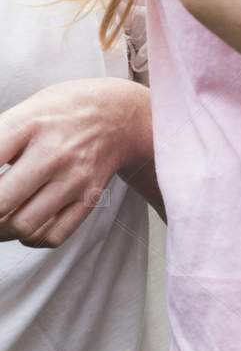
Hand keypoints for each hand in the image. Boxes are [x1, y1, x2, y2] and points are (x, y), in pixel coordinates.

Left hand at [0, 78, 151, 247]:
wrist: (118, 115)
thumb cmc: (59, 113)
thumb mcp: (20, 112)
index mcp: (28, 124)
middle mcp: (53, 152)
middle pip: (0, 203)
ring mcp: (74, 178)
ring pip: (24, 226)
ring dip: (2, 230)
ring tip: (0, 219)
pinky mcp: (89, 197)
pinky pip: (53, 236)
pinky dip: (31, 238)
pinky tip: (27, 224)